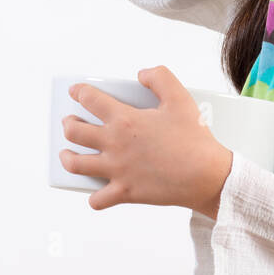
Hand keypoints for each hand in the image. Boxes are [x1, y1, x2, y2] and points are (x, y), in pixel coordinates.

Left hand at [59, 66, 232, 213]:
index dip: (79, 92)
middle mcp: (114, 144)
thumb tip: (141, 74)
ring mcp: (116, 170)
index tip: (76, 91)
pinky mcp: (125, 192)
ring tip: (67, 154)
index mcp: (125, 119)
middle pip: (74, 132)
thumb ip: (160, 78)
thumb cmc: (195, 138)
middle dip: (68, 124)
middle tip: (70, 122)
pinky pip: (97, 199)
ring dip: (67, 157)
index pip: (90, 100)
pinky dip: (94, 196)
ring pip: (75, 164)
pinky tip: (96, 191)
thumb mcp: (181, 98)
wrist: (206, 176)